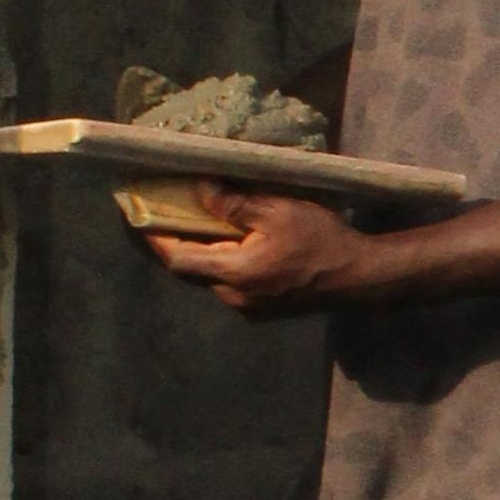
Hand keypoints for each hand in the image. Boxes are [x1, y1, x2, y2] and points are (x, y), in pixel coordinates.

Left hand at [143, 191, 379, 319]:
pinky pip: (228, 284)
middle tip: (167, 211)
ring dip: (201, 252)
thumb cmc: (320, 241)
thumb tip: (200, 190)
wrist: (359, 278)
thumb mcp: (277, 211)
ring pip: (210, 278)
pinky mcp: (261, 309)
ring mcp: (247, 308)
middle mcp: (232, 298)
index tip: (140, 215)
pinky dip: (221, 262)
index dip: (155, 238)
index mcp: (233, 274)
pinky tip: (229, 242)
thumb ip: (234, 203)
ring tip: (196, 221)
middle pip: (190, 270)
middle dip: (175, 242)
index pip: (177, 258)